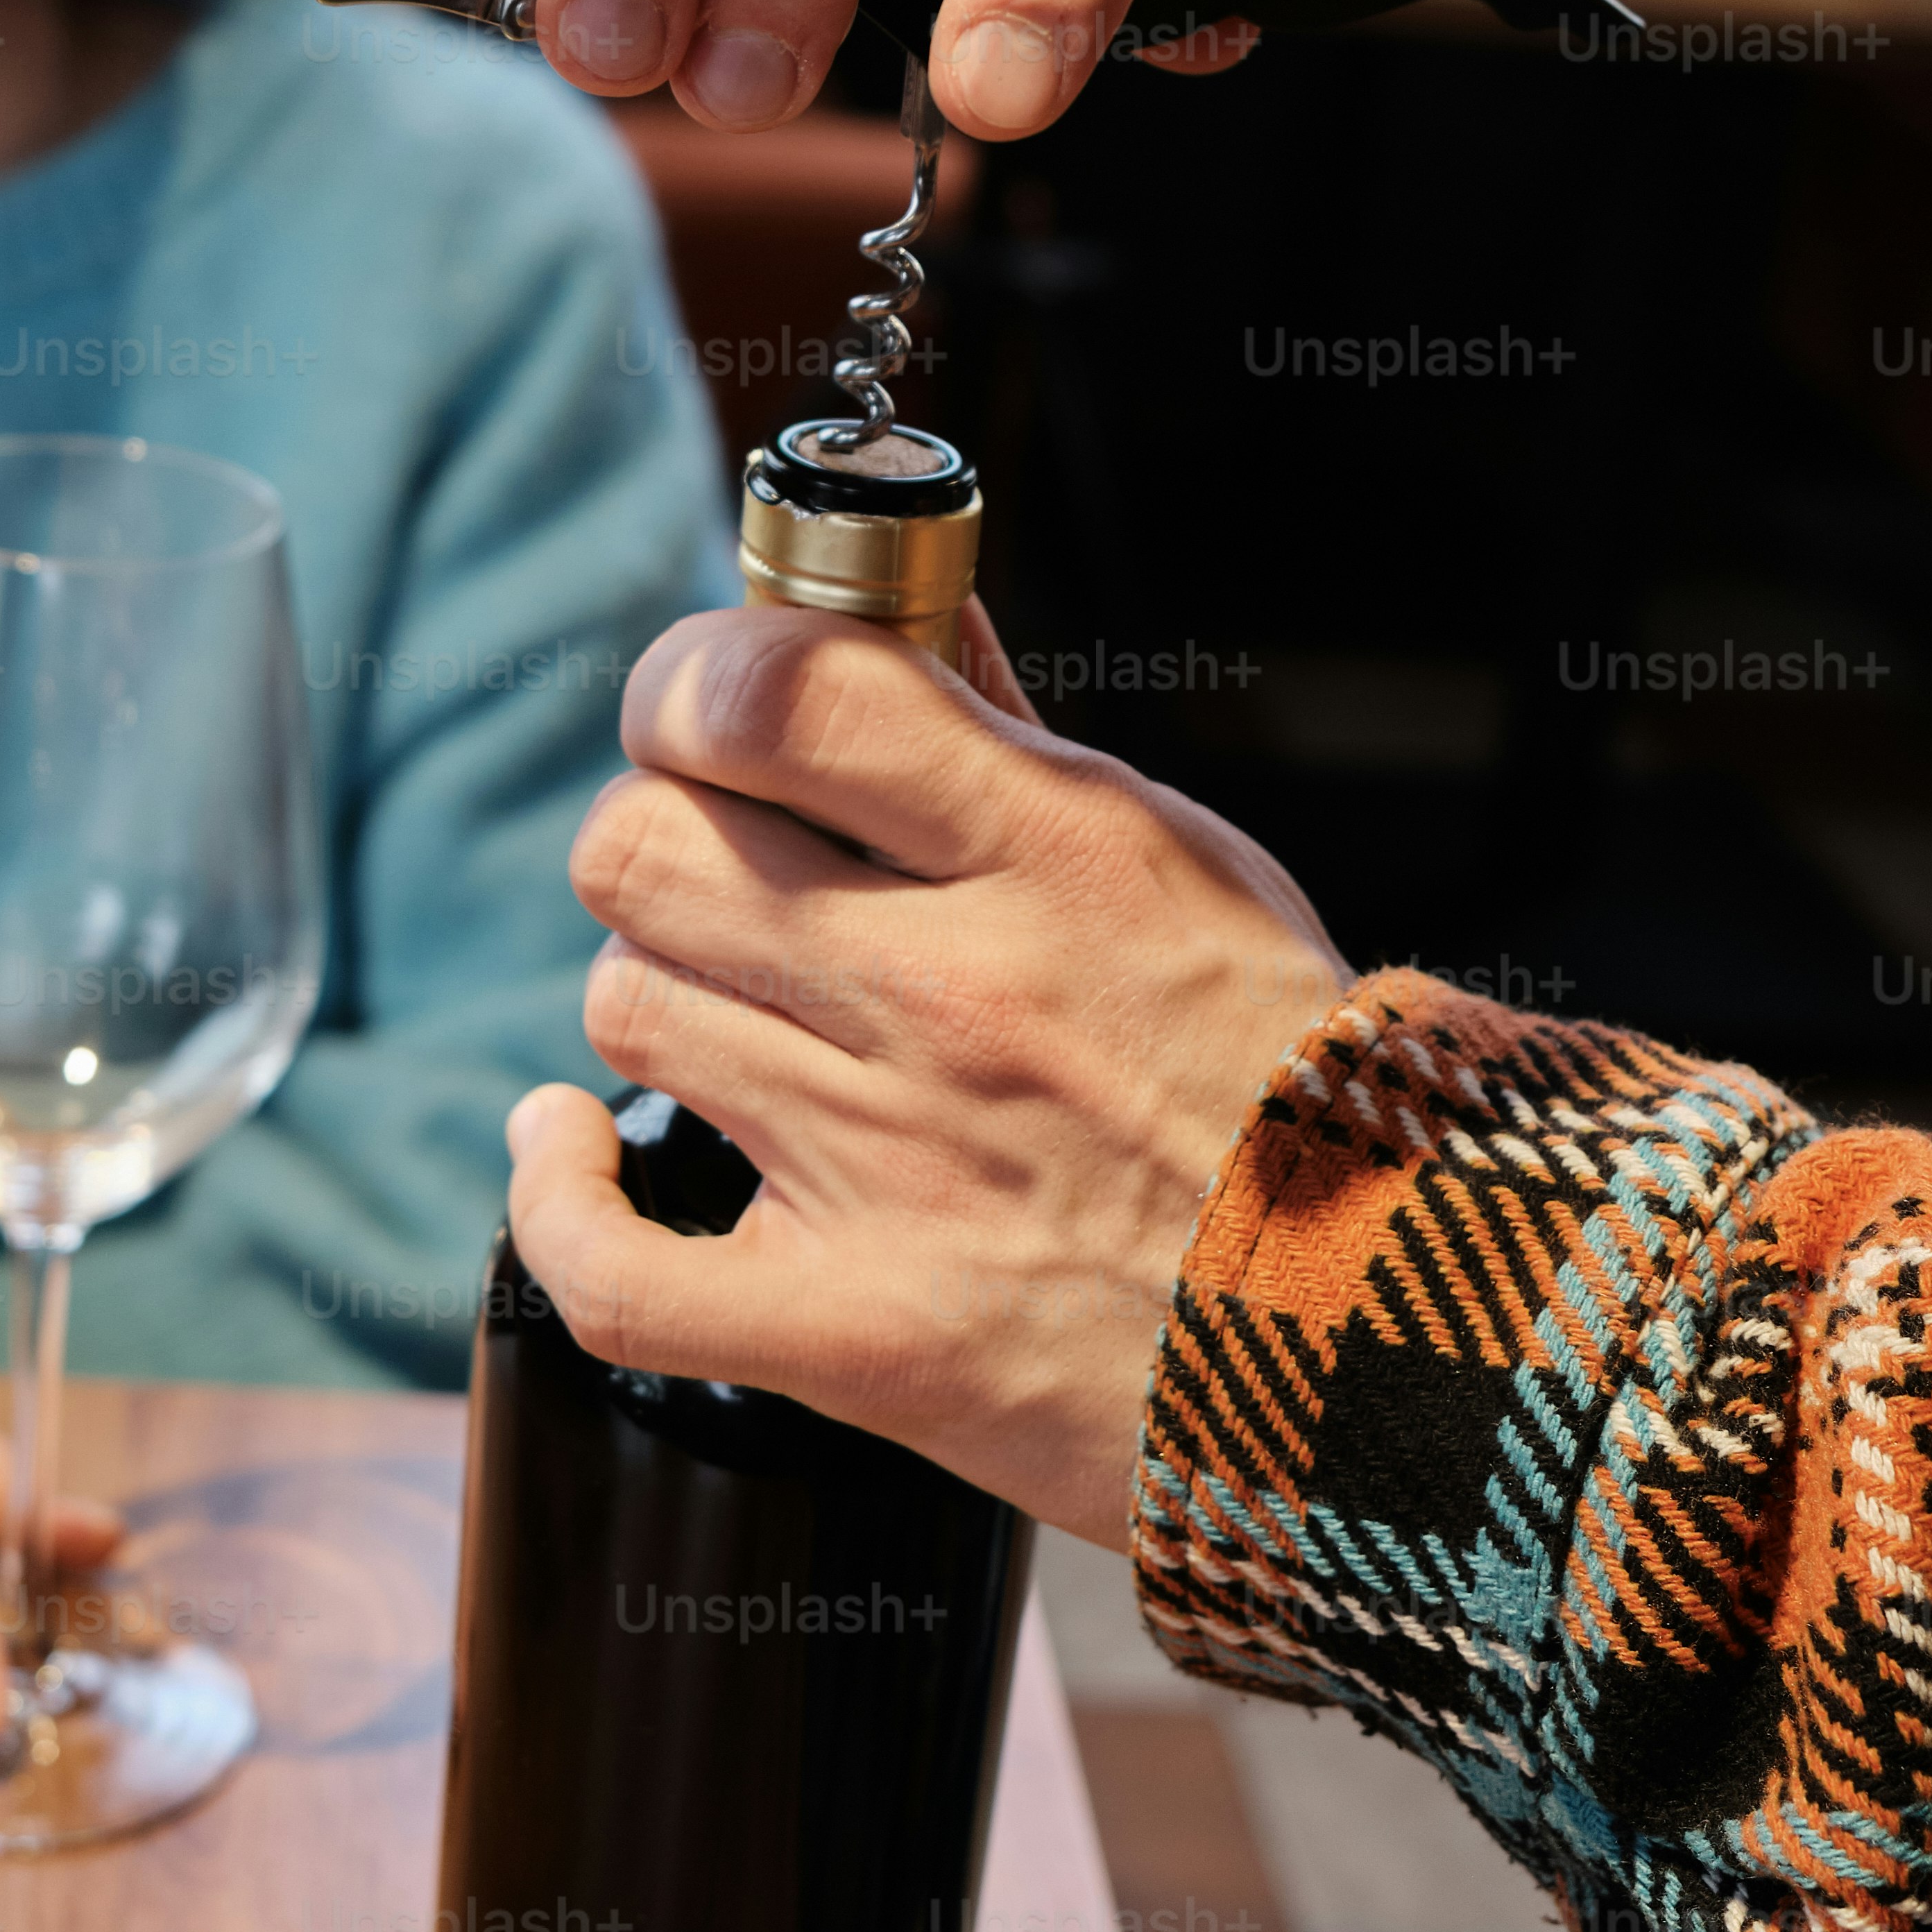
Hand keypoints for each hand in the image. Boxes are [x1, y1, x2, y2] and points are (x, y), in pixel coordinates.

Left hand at [506, 607, 1344, 1547]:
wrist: (1375, 1331)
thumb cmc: (1276, 1078)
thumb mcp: (1174, 856)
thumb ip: (1002, 731)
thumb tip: (891, 600)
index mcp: (1048, 854)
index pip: (774, 693)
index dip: (689, 679)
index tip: (702, 710)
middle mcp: (951, 997)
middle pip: (645, 846)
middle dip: (662, 836)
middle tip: (723, 872)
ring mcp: (893, 1166)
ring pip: (625, 1007)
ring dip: (663, 997)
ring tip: (742, 1018)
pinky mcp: (856, 1328)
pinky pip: (606, 1262)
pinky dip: (556, 1197)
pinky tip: (571, 1146)